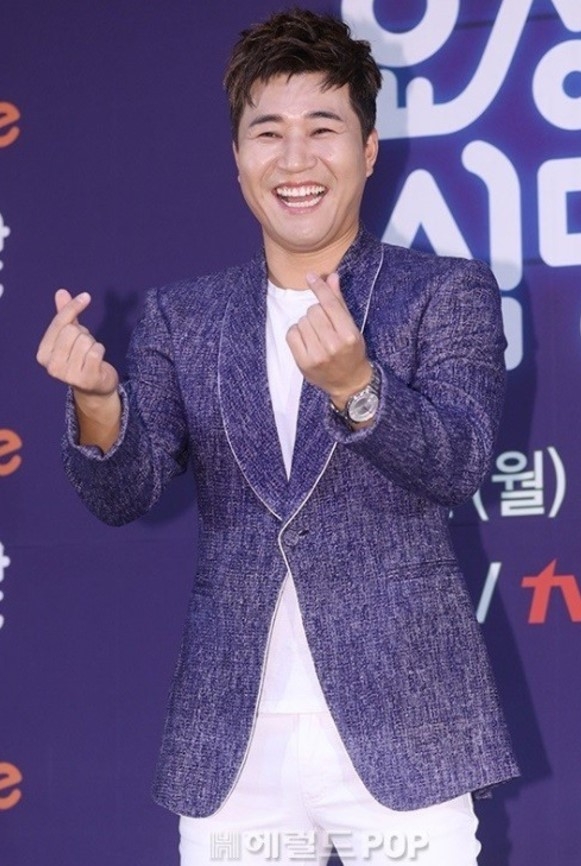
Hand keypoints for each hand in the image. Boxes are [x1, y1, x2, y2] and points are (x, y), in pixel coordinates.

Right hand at [36, 289, 118, 396]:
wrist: (95, 387)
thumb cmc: (81, 358)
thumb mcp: (71, 336)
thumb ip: (65, 315)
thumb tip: (61, 292)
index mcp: (43, 354)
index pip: (59, 323)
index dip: (73, 307)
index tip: (86, 297)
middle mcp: (52, 366)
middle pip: (72, 331)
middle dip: (83, 333)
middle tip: (85, 345)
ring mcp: (68, 375)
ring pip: (85, 341)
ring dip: (92, 343)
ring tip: (90, 355)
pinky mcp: (86, 379)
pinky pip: (96, 351)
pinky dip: (100, 350)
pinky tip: (97, 360)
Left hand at [286, 272, 371, 408]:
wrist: (349, 382)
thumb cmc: (351, 351)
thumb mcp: (350, 326)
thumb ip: (339, 302)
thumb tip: (331, 276)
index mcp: (348, 334)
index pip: (330, 304)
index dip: (319, 288)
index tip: (311, 276)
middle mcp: (333, 345)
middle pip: (313, 311)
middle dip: (317, 313)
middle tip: (324, 325)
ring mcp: (317, 355)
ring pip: (302, 321)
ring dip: (307, 324)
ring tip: (316, 334)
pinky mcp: (304, 362)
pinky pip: (292, 334)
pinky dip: (296, 333)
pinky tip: (306, 340)